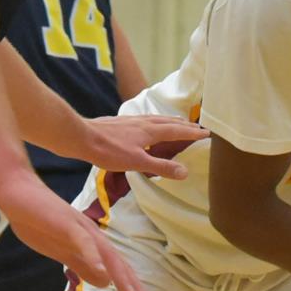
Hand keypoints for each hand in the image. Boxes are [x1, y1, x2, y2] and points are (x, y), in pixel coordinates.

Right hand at [0, 175, 153, 290]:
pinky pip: (82, 240)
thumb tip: (105, 283)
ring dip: (119, 274)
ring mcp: (79, 227)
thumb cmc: (37, 220)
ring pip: (105, 253)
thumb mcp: (62, 251)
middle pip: (117, 262)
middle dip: (133, 285)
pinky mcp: (65, 222)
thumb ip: (82, 265)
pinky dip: (92, 255)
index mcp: (90, 242)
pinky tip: (101, 270)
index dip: (131, 285)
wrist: (16, 192)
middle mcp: (91, 234)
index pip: (115, 266)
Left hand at [83, 115, 208, 178]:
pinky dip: (157, 122)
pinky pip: (147, 119)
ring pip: (158, 119)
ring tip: (179, 123)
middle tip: (198, 127)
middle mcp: (144, 122)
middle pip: (169, 122)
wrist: (82, 137)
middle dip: (185, 125)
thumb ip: (161, 167)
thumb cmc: (109, 151)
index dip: (193, 133)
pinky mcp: (123, 122)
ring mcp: (132, 120)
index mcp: (151, 131)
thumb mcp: (137, 163)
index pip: (177, 131)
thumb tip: (185, 172)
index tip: (207, 133)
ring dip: (172, 122)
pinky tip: (149, 126)